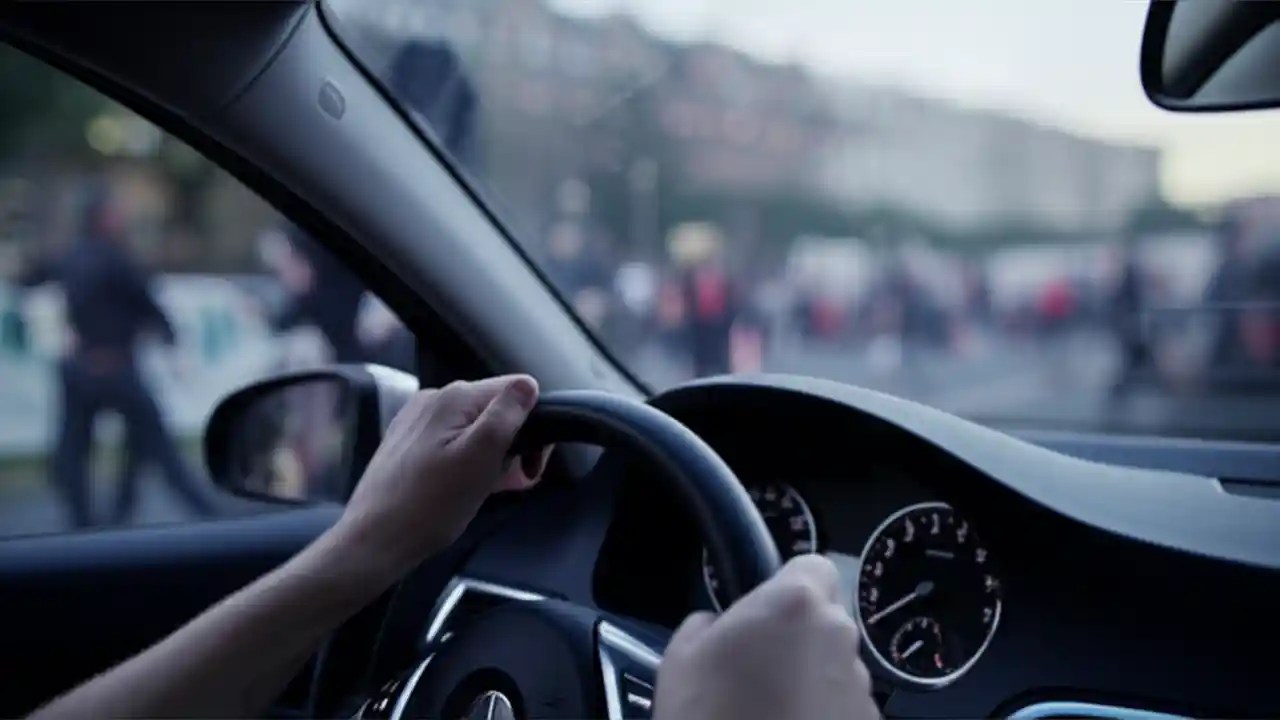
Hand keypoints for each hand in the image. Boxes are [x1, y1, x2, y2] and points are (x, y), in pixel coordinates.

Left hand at [334, 375, 547, 578]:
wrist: (375, 539)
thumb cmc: (431, 505)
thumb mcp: (481, 457)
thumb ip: (507, 414)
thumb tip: (528, 384)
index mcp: (454, 396)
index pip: (516, 390)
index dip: (533, 425)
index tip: (529, 463)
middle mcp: (434, 399)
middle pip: (494, 409)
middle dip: (512, 443)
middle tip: (511, 482)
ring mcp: (417, 420)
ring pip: (474, 428)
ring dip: (490, 455)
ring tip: (484, 488)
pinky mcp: (407, 442)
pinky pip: (452, 441)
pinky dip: (467, 460)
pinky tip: (463, 487)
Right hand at [654, 555, 878, 719]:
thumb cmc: (706, 718)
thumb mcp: (680, 658)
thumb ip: (709, 624)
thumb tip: (723, 626)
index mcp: (795, 603)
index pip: (814, 565)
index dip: (787, 586)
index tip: (761, 614)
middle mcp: (840, 637)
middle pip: (826, 620)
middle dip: (798, 637)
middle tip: (757, 668)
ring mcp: (860, 688)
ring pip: (836, 667)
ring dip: (812, 678)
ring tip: (771, 710)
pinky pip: (843, 708)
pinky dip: (823, 716)